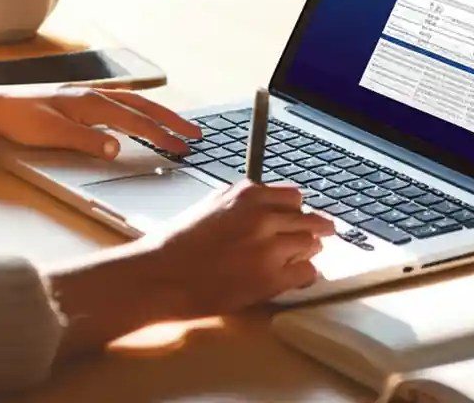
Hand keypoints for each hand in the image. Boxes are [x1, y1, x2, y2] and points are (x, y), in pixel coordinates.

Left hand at [0, 85, 200, 157]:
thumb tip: (118, 148)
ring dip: (158, 113)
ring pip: (133, 103)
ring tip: (179, 125)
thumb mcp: (49, 135)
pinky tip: (142, 114)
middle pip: (142, 106)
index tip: (182, 147)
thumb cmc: (17, 121)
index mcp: (90, 103)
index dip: (161, 134)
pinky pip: (120, 102)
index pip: (135, 120)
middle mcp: (93, 95)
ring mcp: (88, 96)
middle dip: (171, 120)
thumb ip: (85, 141)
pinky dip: (139, 108)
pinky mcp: (81, 100)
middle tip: (196, 134)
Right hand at [137, 181, 334, 318]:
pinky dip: (302, 277)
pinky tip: (288, 279)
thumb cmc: (176, 244)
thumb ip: (244, 204)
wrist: (157, 275)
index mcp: (247, 194)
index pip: (294, 197)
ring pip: (312, 244)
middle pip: (310, 219)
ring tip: (293, 262)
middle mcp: (262, 215)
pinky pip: (307, 273)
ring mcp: (268, 246)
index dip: (295, 212)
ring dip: (305, 253)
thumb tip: (270, 210)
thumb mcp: (212, 205)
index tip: (295, 220)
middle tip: (316, 239)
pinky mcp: (269, 277)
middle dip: (313, 229)